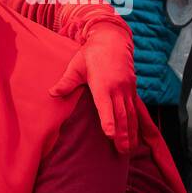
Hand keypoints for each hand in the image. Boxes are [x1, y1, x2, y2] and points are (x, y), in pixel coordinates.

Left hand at [48, 27, 138, 155]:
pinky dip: (138, 123)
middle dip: (123, 134)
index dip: (109, 120)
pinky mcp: (132, 90)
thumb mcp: (76, 66)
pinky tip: (139, 136)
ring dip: (132, 132)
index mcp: (103, 84)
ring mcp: (127, 89)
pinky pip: (137, 109)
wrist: (112, 41)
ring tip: (130, 149)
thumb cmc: (91, 54)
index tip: (110, 134)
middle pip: (122, 114)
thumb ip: (66, 81)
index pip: (106, 106)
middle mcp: (118, 88)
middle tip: (123, 151)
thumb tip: (52, 93)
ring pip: (131, 114)